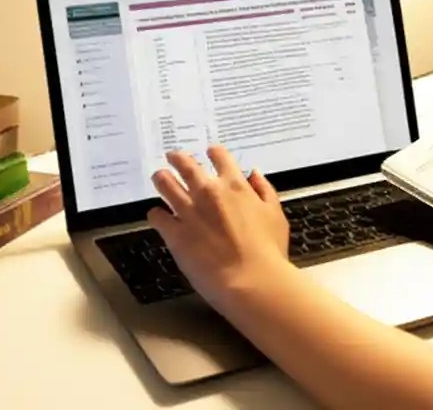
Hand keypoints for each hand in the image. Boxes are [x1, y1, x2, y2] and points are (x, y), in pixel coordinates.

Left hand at [146, 146, 291, 305]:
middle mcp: (209, 192)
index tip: (209, 152)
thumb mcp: (275, 215)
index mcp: (235, 186)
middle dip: (178, 158)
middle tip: (173, 157)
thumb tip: (254, 174)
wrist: (251, 280)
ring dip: (161, 179)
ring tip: (159, 178)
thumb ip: (264, 191)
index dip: (213, 152)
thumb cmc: (268, 252)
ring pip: (165, 184)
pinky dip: (156, 214)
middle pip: (186, 165)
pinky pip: (157, 216)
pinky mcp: (174, 233)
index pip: (219, 157)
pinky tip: (158, 216)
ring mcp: (189, 211)